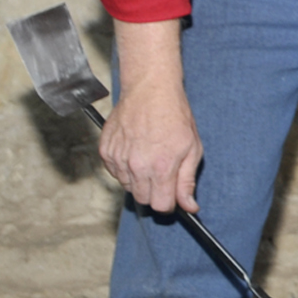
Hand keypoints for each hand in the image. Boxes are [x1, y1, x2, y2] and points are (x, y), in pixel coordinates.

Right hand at [100, 20, 201, 213]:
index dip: (169, 203)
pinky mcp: (105, 151)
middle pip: (142, 199)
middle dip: (155, 193)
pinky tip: (136, 152)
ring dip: (139, 180)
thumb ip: (187, 182)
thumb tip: (189, 207)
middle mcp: (136, 166)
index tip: (172, 195)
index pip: (160, 206)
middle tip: (162, 174)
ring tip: (149, 158)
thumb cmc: (175, 116)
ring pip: (128, 187)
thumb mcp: (192, 149)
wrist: (150, 91)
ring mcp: (118, 159)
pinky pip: (115, 172)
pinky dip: (124, 168)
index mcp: (160, 168)